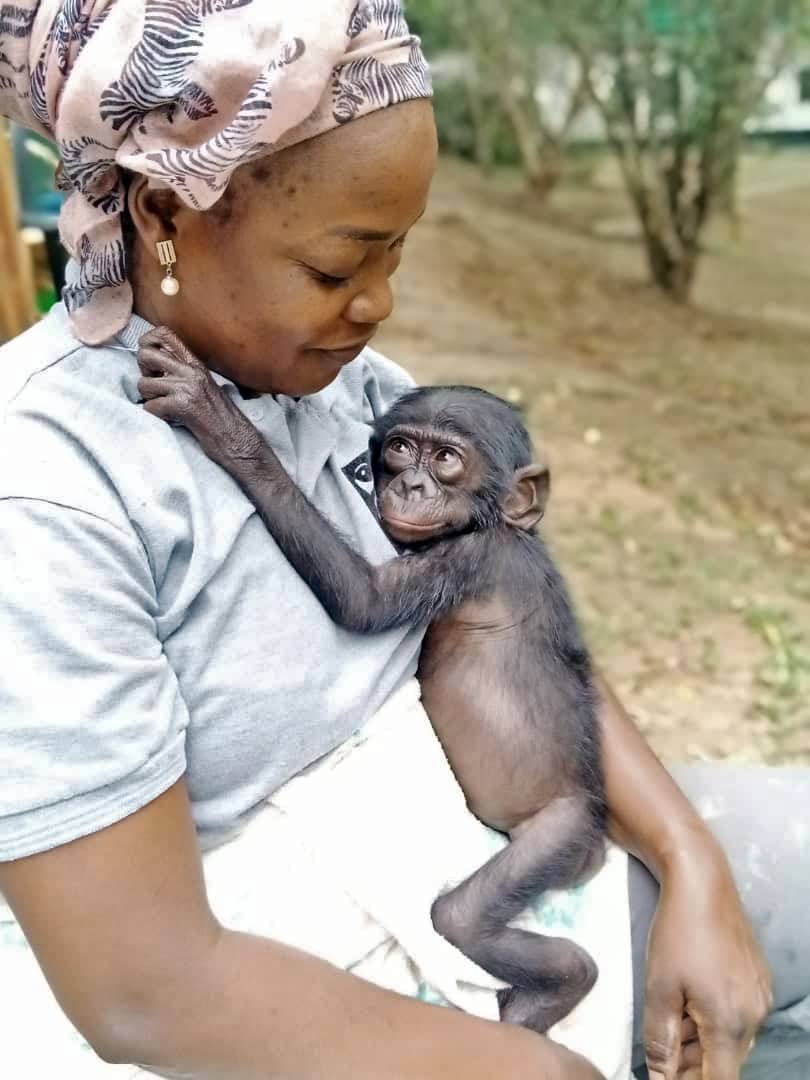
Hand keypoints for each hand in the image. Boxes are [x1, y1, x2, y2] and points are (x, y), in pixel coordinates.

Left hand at [137, 326, 263, 467]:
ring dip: (149, 399)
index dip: (147, 343)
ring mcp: (186, 387)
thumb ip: (181, 369)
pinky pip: (150, 406)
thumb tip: (150, 359)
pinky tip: (170, 417)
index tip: (150, 362)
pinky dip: (155, 415)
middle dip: (142, 372)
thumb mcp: (201, 383)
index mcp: (195, 363)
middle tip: (155, 386)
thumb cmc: (216, 414)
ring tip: (165, 406)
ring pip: (143, 384)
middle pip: (146, 355)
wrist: (233, 436)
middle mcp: (190, 371)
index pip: (164, 333)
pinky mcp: (182, 406)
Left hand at [643, 841, 772, 1079]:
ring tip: (672, 1019)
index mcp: (731, 1024)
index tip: (669, 1075)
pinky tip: (689, 1001)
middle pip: (727, 1062)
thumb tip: (661, 1079)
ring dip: (703, 1041)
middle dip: (694, 1065)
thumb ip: (661, 1042)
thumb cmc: (677, 934)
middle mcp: (755, 1016)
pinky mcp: (759, 979)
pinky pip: (739, 1015)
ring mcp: (761, 996)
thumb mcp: (659, 989)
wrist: (702, 882)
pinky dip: (714, 1019)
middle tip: (662, 1048)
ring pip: (732, 1039)